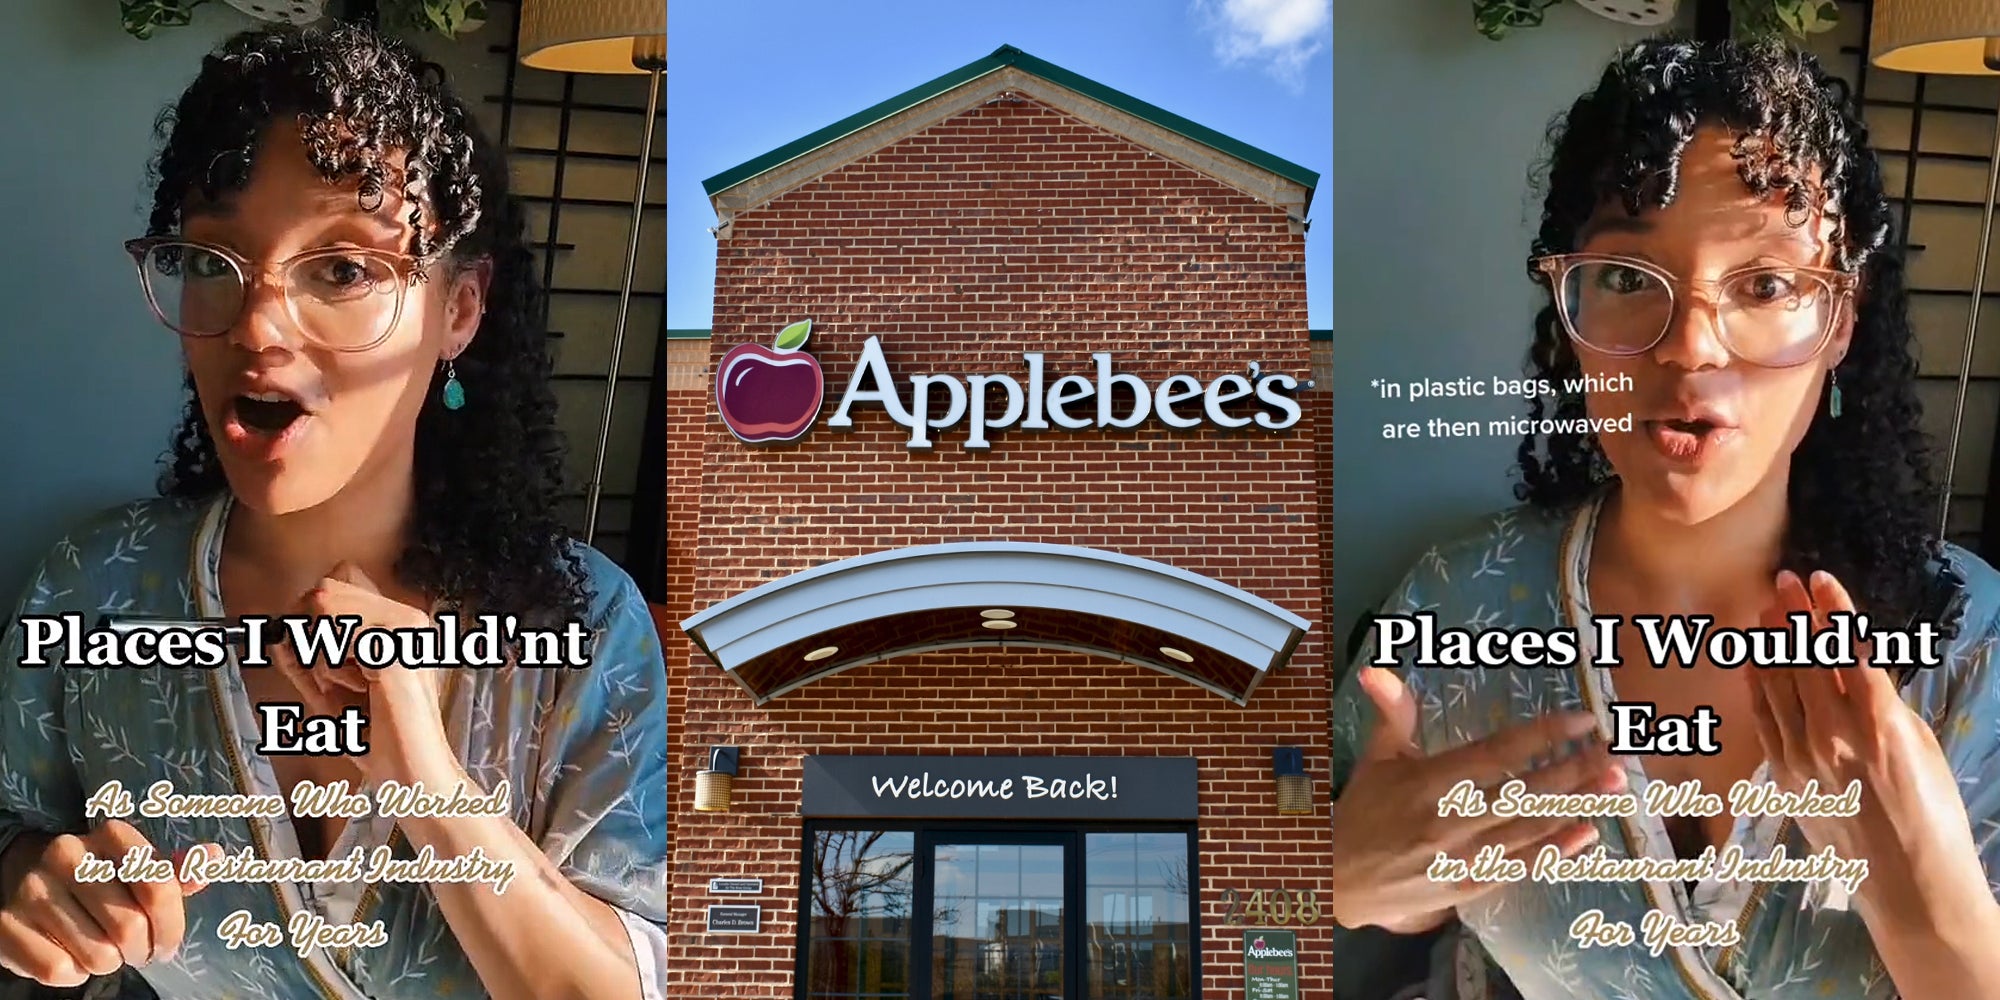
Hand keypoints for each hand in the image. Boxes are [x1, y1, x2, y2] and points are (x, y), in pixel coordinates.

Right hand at [0, 823, 213, 986]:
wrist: (16, 873)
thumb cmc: (94, 874)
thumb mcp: (135, 864)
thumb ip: (174, 870)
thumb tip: (213, 858)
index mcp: (110, 835)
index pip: (160, 888)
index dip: (172, 927)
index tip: (167, 943)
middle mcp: (67, 854)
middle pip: (130, 927)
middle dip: (141, 951)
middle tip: (136, 952)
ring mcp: (31, 889)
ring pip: (97, 955)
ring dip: (108, 964)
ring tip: (102, 950)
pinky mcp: (4, 925)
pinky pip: (59, 971)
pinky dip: (74, 975)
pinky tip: (71, 955)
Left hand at [273, 562, 450, 783]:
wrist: (412, 773)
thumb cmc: (379, 739)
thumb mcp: (330, 694)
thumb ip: (305, 663)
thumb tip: (277, 636)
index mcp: (397, 625)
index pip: (336, 585)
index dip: (309, 611)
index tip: (302, 645)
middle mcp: (406, 619)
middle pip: (327, 591)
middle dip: (311, 633)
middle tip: (331, 675)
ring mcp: (405, 630)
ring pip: (327, 613)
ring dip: (324, 656)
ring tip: (356, 688)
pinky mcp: (396, 649)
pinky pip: (335, 640)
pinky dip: (335, 671)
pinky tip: (365, 691)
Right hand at [1329, 667, 1623, 931]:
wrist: (1338, 880)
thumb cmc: (1363, 812)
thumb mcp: (1376, 759)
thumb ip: (1392, 714)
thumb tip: (1378, 668)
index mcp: (1428, 782)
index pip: (1497, 753)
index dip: (1542, 735)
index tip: (1582, 719)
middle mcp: (1450, 819)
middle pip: (1524, 791)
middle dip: (1575, 770)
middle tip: (1617, 753)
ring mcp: (1463, 857)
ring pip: (1530, 827)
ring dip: (1577, 806)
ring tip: (1615, 786)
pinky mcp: (1470, 888)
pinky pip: (1521, 867)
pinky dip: (1556, 850)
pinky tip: (1588, 833)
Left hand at [1750, 569, 1987, 923]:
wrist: (1908, 882)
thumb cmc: (1931, 813)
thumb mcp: (1920, 745)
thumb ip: (1882, 703)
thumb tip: (1853, 667)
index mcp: (1878, 725)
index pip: (1846, 652)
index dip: (1830, 611)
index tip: (1818, 579)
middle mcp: (1833, 737)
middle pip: (1805, 662)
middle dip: (1792, 616)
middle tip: (1782, 580)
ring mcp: (1802, 759)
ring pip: (1778, 686)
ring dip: (1769, 644)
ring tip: (1765, 609)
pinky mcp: (1784, 779)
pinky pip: (1765, 722)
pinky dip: (1757, 688)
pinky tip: (1751, 662)